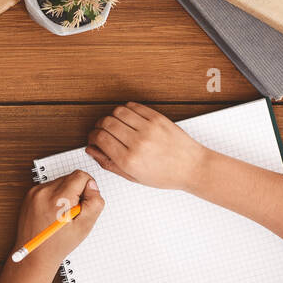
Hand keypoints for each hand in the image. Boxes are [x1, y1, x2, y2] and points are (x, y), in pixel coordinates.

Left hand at [12, 170, 103, 269]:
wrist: (35, 255)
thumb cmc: (58, 245)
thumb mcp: (84, 227)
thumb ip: (94, 203)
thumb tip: (92, 186)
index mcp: (57, 199)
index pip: (80, 176)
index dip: (88, 189)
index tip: (84, 204)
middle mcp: (43, 192)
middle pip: (70, 177)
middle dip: (76, 192)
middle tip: (73, 213)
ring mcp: (34, 193)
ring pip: (60, 182)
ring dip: (65, 194)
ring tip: (62, 215)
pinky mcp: (29, 195)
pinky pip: (49, 187)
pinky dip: (55, 196)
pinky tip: (53, 213)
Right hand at [85, 102, 209, 189]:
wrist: (192, 167)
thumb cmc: (165, 175)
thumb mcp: (133, 176)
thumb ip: (109, 163)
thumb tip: (91, 150)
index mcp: (130, 160)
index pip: (100, 138)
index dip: (92, 136)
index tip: (93, 138)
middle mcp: (138, 143)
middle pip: (106, 123)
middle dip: (99, 125)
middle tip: (101, 130)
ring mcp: (148, 128)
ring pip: (117, 112)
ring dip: (111, 116)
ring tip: (115, 124)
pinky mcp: (158, 118)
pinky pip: (133, 106)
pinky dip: (126, 110)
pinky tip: (128, 118)